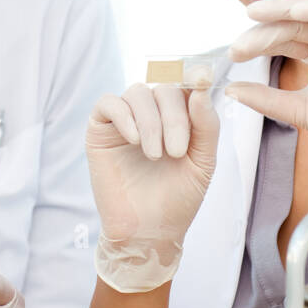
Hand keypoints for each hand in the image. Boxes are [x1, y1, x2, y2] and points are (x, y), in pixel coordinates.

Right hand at [85, 80, 218, 292]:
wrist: (148, 232)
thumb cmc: (177, 199)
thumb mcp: (203, 162)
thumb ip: (206, 126)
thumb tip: (199, 89)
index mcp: (180, 117)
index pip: (186, 84)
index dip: (195, 76)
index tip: (205, 77)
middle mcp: (153, 113)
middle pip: (164, 88)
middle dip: (174, 117)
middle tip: (176, 152)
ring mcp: (126, 119)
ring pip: (138, 93)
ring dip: (150, 121)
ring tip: (155, 155)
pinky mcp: (100, 129)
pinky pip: (108, 103)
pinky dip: (124, 116)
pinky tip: (134, 140)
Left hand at [226, 0, 307, 156]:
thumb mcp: (298, 110)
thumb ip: (266, 99)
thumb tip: (230, 90)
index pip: (285, 38)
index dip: (258, 41)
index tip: (234, 53)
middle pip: (293, 26)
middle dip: (263, 32)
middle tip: (237, 47)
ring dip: (284, 10)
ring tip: (255, 14)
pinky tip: (293, 12)